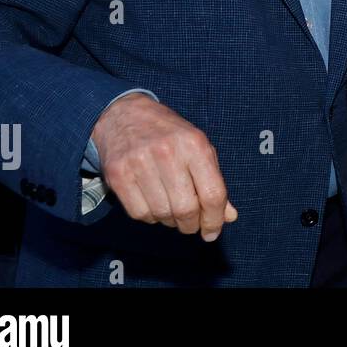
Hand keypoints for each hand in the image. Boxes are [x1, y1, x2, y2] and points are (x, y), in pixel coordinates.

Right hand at [91, 93, 236, 240]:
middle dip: (191, 225)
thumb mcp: (198, 148)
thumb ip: (214, 181)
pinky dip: (150, 217)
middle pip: (186, 209)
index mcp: (194, 144)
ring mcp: (140, 162)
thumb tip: (228, 216)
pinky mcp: (118, 174)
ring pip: (162, 214)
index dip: (215, 219)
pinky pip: (139, 214)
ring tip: (171, 210)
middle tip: (190, 225)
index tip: (212, 231)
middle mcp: (168, 152)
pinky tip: (153, 204)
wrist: (124, 115)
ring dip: (170, 221)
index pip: (212, 194)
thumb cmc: (168, 134)